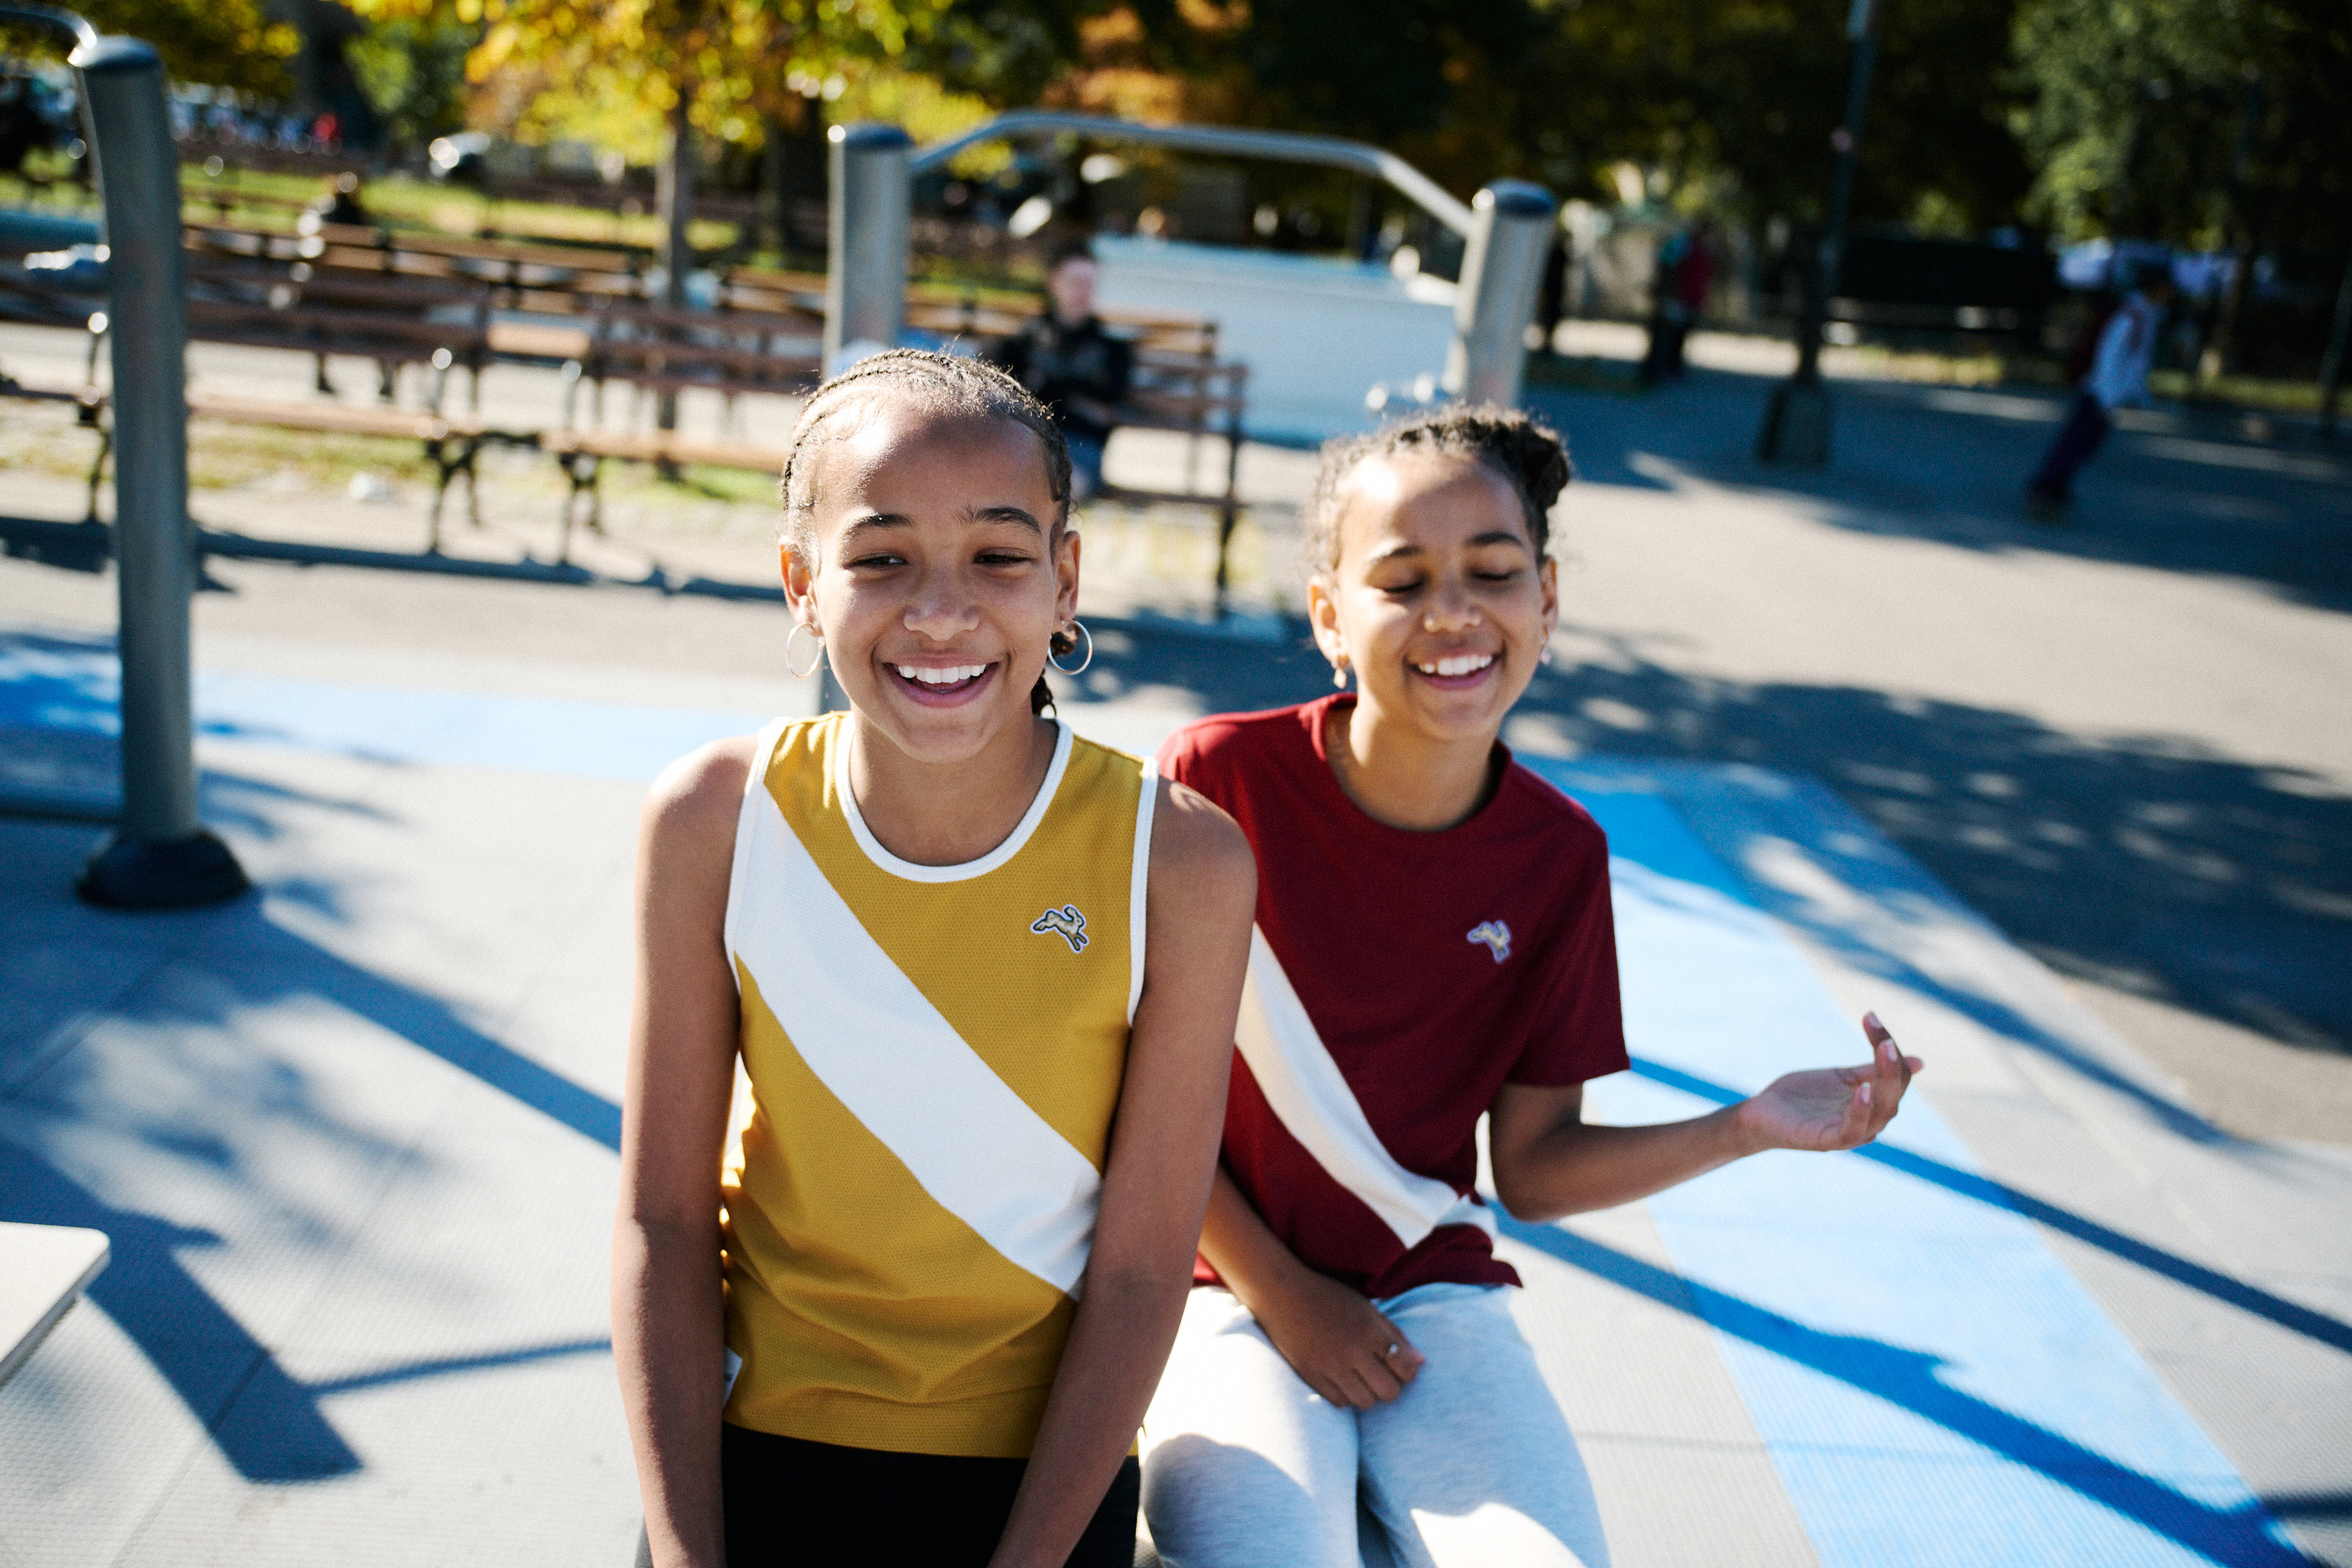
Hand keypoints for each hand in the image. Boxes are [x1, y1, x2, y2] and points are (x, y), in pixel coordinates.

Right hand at [1248, 1267, 1424, 1409]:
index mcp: (1370, 1330)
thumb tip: (1421, 1363)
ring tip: (1360, 1377)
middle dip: (1390, 1385)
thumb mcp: (1366, 1308)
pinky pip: (1341, 1403)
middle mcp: (1353, 1351)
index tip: (1399, 1365)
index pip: (1407, 1369)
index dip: (1408, 1370)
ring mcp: (1330, 1366)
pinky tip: (1340, 1378)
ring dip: (1368, 1393)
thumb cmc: (1328, 1296)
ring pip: (1366, 1402)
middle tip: (1380, 1373)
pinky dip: (1345, 1395)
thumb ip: (1395, 1334)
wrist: (1281, 1293)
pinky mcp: (1311, 1376)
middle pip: (1389, 1392)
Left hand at [1732, 1012, 1922, 1153]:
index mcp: (1873, 1104)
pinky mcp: (1827, 1141)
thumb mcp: (1841, 1078)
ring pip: (1881, 1114)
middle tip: (1885, 1040)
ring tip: (1883, 1053)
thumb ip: (1873, 1069)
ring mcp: (1849, 1134)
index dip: (1888, 1047)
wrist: (1761, 1114)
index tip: (1870, 1016)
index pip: (1896, 1077)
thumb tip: (1920, 1061)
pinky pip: (1852, 1130)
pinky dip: (1861, 1110)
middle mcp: (1868, 1122)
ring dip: (1885, 1083)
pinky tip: (1861, 1089)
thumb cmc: (1802, 1097)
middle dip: (1893, 1066)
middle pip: (1894, 1096)